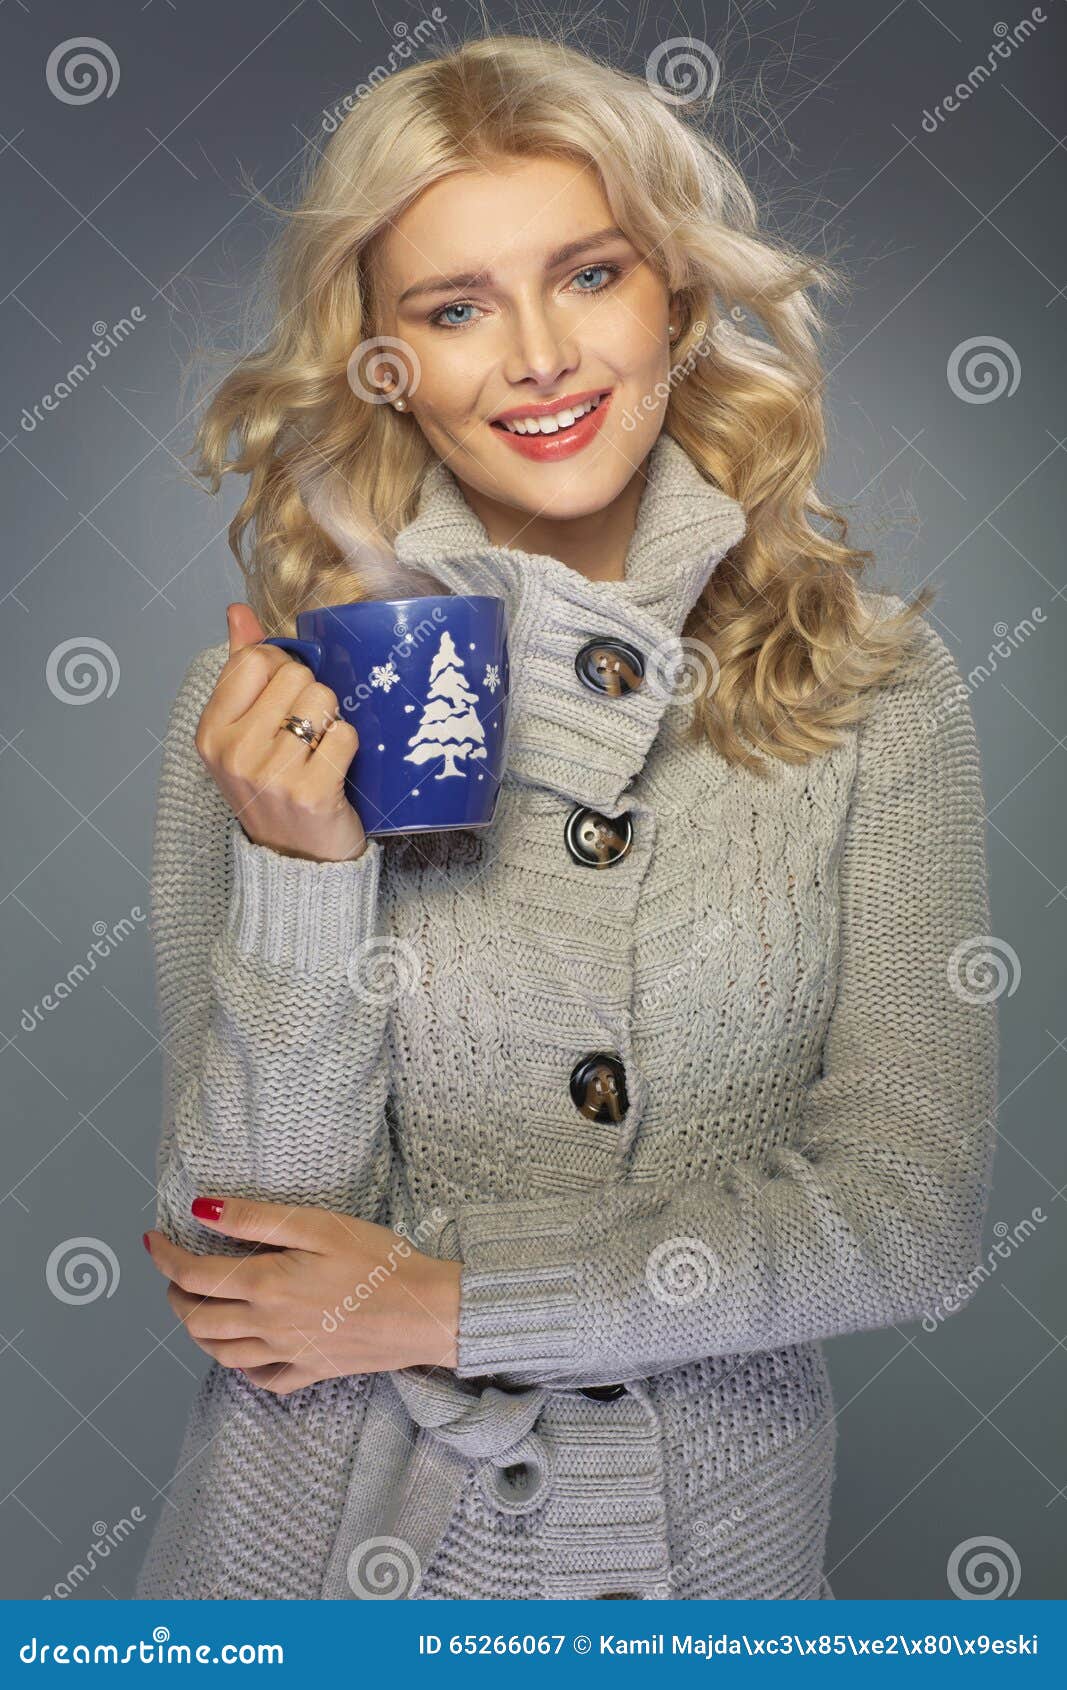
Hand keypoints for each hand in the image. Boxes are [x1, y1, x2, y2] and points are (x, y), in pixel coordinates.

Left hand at [143, 1196, 460, 1393]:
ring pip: (219, 1353)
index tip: (153, 1238)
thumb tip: (201, 1211)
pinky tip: (244, 1350)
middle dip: (175, 1294)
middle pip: (198, 1319)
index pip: (192, 1276)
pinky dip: (241, 1368)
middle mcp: (267, 1326)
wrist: (428, 1310)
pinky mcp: (312, 1370)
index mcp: (265, 1286)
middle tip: (175, 1271)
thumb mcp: (318, 1225)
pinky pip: (262, 1380)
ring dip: (197, 1329)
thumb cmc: (379, 1260)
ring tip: (198, 1306)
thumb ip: (256, 1219)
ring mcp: (288, 1353)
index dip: (164, 1256)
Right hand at [194, 602, 367, 863]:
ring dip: (332, 720)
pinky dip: (349, 748)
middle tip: (306, 734)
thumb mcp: (242, 734)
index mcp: (211, 733)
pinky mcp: (311, 792)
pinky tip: (335, 770)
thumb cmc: (273, 791)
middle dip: (311, 697)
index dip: (282, 668)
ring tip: (319, 751)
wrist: (297, 865)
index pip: (254, 659)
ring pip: (324, 700)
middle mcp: (235, 753)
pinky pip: (346, 734)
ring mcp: (271, 774)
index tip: (286, 695)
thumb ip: (239, 669)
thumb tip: (237, 612)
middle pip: (296, 675)